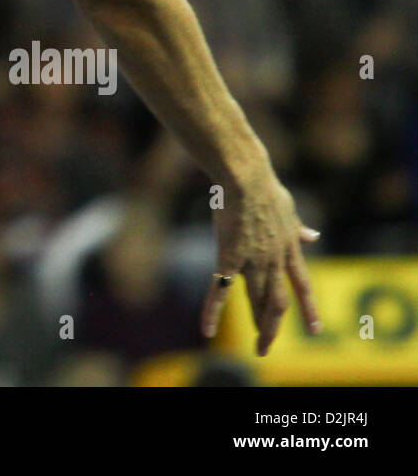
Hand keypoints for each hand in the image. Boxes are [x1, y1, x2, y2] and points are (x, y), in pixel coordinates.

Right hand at [201, 171, 320, 355]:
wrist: (246, 176)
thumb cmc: (263, 185)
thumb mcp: (287, 208)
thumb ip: (297, 226)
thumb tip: (314, 236)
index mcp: (289, 247)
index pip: (302, 284)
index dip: (309, 307)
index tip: (315, 329)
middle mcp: (274, 259)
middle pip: (278, 301)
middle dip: (274, 325)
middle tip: (267, 346)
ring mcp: (253, 259)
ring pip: (258, 300)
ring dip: (259, 324)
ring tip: (259, 345)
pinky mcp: (229, 255)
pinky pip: (219, 289)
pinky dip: (212, 311)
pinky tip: (206, 330)